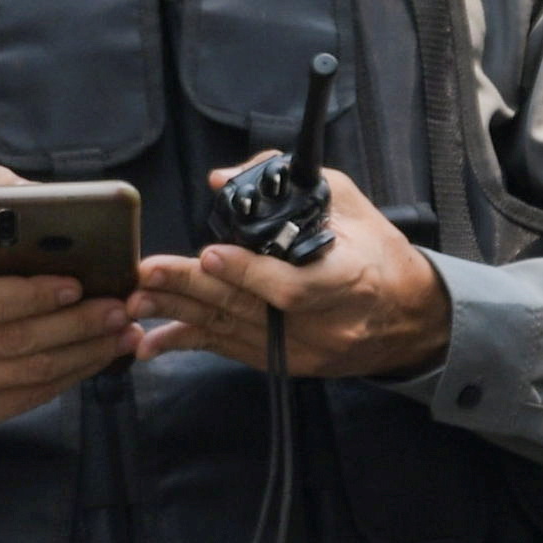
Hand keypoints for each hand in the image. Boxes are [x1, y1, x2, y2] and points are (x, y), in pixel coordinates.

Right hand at [0, 170, 129, 429]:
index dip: (34, 297)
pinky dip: (69, 378)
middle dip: (75, 327)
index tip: (76, 285)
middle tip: (118, 310)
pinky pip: (26, 399)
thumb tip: (43, 196)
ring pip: (28, 375)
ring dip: (83, 355)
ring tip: (121, 333)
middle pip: (14, 342)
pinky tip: (96, 358)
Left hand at [129, 175, 451, 379]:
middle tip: (148, 273)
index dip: (249, 274)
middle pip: (248, 309)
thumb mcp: (348, 204)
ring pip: (230, 331)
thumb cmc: (377, 253)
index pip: (294, 288)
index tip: (210, 253)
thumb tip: (221, 178)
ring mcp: (303, 351)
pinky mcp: (284, 364)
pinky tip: (150, 342)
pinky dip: (188, 342)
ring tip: (136, 300)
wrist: (406, 317)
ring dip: (178, 314)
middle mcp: (324, 323)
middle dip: (192, 289)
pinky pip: (228, 351)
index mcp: (349, 280)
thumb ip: (288, 184)